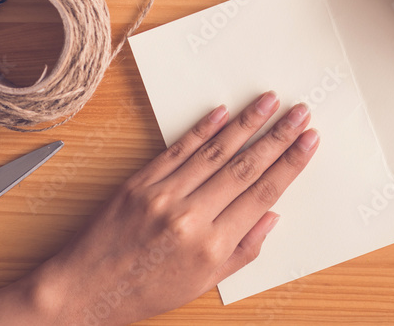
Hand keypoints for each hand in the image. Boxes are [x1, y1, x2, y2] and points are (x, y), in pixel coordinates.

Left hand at [26, 92, 318, 324]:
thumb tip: (272, 215)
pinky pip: (178, 149)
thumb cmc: (145, 291)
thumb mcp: (203, 284)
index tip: (309, 140)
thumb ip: (243, 250)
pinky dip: (202, 128)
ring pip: (215, 151)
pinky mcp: (141, 182)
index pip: (262, 193)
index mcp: (212, 246)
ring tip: (270, 101)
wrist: (84, 290)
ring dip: (247, 123)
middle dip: (278, 136)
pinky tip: (223, 112)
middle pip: (245, 166)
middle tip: (300, 111)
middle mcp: (191, 217)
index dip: (290, 163)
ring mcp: (164, 195)